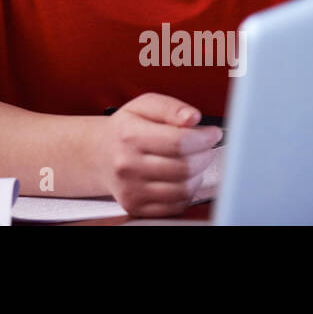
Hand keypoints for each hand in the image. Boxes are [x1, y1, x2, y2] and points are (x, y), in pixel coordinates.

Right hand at [88, 93, 221, 216]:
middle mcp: (127, 164)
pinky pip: (176, 206)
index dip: (204, 138)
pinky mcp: (135, 207)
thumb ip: (170, 108)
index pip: (179, 142)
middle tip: (206, 147)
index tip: (213, 134)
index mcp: (129, 135)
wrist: (99, 154)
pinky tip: (181, 179)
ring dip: (198, 175)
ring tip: (192, 162)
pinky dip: (186, 193)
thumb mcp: (144, 106)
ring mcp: (130, 189)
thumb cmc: (126, 129)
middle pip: (184, 167)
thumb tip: (193, 117)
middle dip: (205, 155)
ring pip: (183, 189)